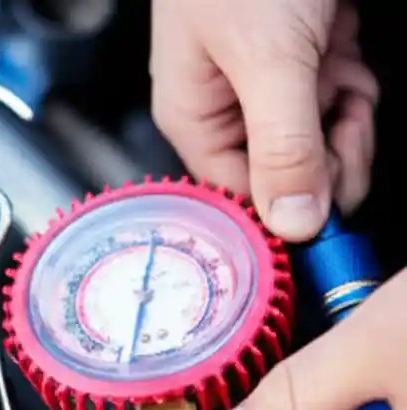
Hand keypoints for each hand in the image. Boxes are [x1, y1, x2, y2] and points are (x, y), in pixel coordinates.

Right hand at [151, 0, 378, 238]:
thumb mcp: (270, 62)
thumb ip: (283, 145)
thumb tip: (293, 223)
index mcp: (194, 116)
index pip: (240, 195)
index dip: (289, 205)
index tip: (331, 206)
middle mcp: (225, 107)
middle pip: (286, 172)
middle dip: (329, 149)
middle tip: (346, 115)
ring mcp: (265, 82)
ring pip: (319, 136)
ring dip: (346, 111)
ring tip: (341, 66)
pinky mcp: (300, 58)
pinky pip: (333, 97)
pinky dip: (351, 80)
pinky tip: (345, 48)